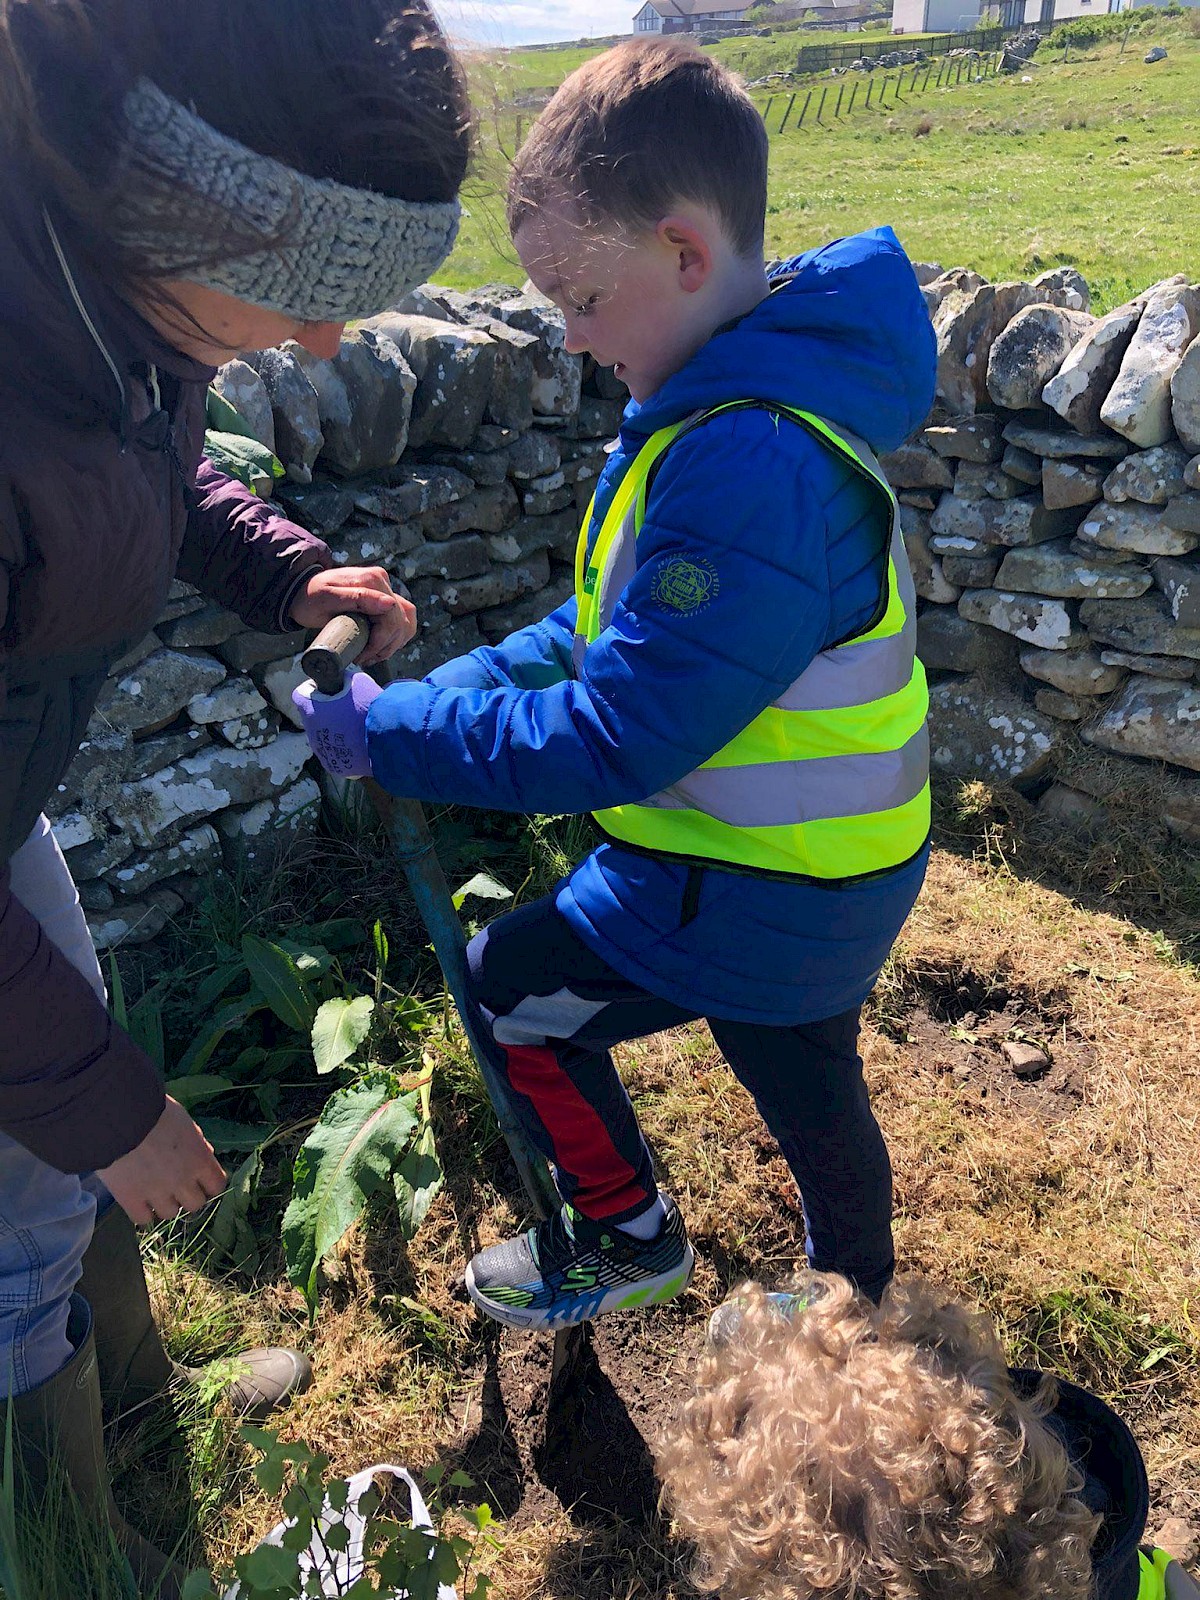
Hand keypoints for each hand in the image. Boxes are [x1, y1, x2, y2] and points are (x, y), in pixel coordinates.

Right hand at [97, 1097, 226, 1225]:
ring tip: (153, 1190)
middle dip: (187, 1195)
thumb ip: (196, 1141)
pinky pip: (144, 1219)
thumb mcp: (184, 1121)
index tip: (200, 1179)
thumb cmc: (153, 1111)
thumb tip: (205, 1153)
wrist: (118, 1118)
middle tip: (175, 1184)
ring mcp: (158, 1194)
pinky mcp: (132, 1201)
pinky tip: (138, 1199)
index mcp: (200, 1159)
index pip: (217, 1185)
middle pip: (196, 1204)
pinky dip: (143, 1212)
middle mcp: (183, 1181)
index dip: (208, 1183)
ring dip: (164, 1204)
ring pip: (170, 1214)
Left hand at [290, 567, 415, 664]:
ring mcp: (385, 591)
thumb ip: (358, 598)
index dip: (380, 642)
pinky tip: (380, 647)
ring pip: (406, 623)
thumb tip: (390, 604)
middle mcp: (383, 583)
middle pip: (401, 622)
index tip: (361, 655)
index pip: (392, 617)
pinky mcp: (384, 601)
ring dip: (392, 644)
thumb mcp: (327, 598)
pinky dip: (395, 638)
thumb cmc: (310, 597)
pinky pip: (403, 621)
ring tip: (370, 655)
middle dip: (385, 646)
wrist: (301, 592)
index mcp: (372, 580)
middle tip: (363, 658)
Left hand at [292, 668, 382, 777]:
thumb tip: (341, 681)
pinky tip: (358, 743)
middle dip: (326, 712)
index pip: (300, 694)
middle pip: (312, 717)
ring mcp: (322, 752)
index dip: (313, 689)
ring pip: (323, 737)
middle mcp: (311, 733)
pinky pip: (335, 754)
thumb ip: (343, 680)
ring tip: (355, 727)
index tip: (328, 689)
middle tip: (347, 708)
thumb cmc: (370, 707)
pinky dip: (343, 748)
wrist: (388, 739)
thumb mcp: (358, 681)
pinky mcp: (335, 766)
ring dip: (334, 731)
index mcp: (310, 710)